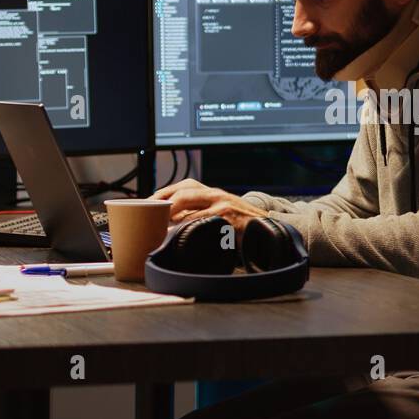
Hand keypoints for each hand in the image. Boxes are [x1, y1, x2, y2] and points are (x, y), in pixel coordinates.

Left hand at [150, 178, 267, 237]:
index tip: (149, 201)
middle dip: (163, 199)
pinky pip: (201, 219)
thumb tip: (174, 225)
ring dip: (171, 211)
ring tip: (157, 219)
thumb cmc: (242, 226)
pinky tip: (178, 230)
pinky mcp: (228, 217)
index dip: (165, 192)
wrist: (268, 231)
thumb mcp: (222, 215)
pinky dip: (187, 224)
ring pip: (189, 202)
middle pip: (184, 190)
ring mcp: (223, 204)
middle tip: (149, 210)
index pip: (185, 186)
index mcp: (213, 194)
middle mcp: (216, 195)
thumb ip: (201, 215)